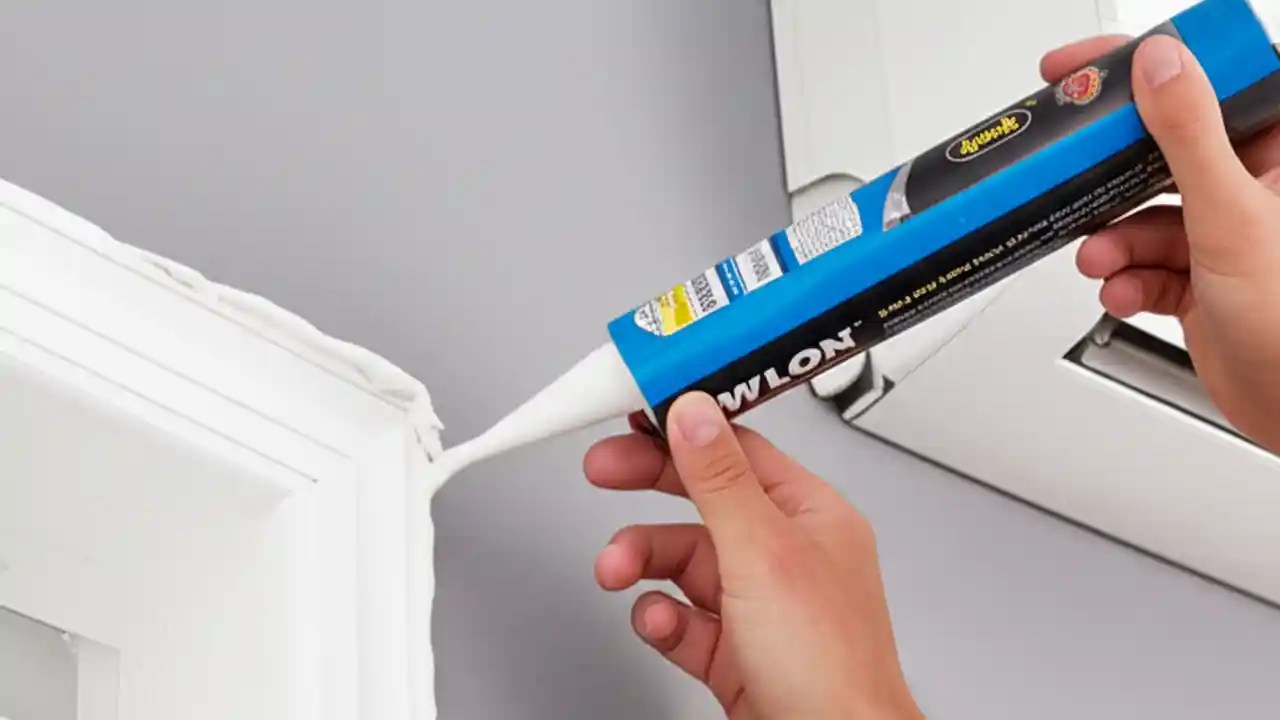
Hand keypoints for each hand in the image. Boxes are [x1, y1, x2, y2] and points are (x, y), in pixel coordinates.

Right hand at [584, 393, 922, 719]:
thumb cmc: (831, 667)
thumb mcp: (762, 552)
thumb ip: (719, 479)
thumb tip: (693, 411)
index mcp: (810, 515)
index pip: (739, 449)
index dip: (684, 428)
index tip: (637, 414)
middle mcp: (787, 555)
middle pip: (702, 500)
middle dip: (647, 490)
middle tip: (602, 471)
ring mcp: (759, 605)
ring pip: (683, 563)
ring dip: (642, 562)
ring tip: (616, 569)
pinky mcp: (735, 651)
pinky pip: (681, 619)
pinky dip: (660, 619)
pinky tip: (657, 622)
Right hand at [1046, 34, 1279, 450]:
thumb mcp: (1234, 216)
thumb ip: (1189, 136)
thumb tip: (1160, 65)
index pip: (1210, 83)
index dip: (1147, 69)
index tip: (1089, 69)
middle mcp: (1256, 188)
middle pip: (1164, 151)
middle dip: (1111, 174)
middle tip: (1067, 159)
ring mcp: (1226, 236)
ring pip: (1146, 215)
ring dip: (1113, 240)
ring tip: (1101, 260)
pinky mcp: (1201, 280)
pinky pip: (1146, 265)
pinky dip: (1126, 279)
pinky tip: (1124, 292)